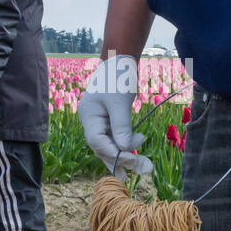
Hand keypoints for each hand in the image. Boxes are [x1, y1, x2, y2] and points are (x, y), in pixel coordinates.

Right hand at [77, 54, 153, 181]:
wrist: (121, 61)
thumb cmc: (118, 76)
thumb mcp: (120, 101)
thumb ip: (121, 125)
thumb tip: (125, 149)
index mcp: (88, 115)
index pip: (97, 140)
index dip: (113, 152)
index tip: (130, 158)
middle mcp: (92, 121)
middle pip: (103, 147)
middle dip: (121, 160)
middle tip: (141, 168)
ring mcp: (101, 123)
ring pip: (110, 146)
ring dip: (126, 158)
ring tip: (142, 169)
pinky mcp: (111, 122)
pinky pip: (116, 140)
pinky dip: (126, 149)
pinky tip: (136, 159)